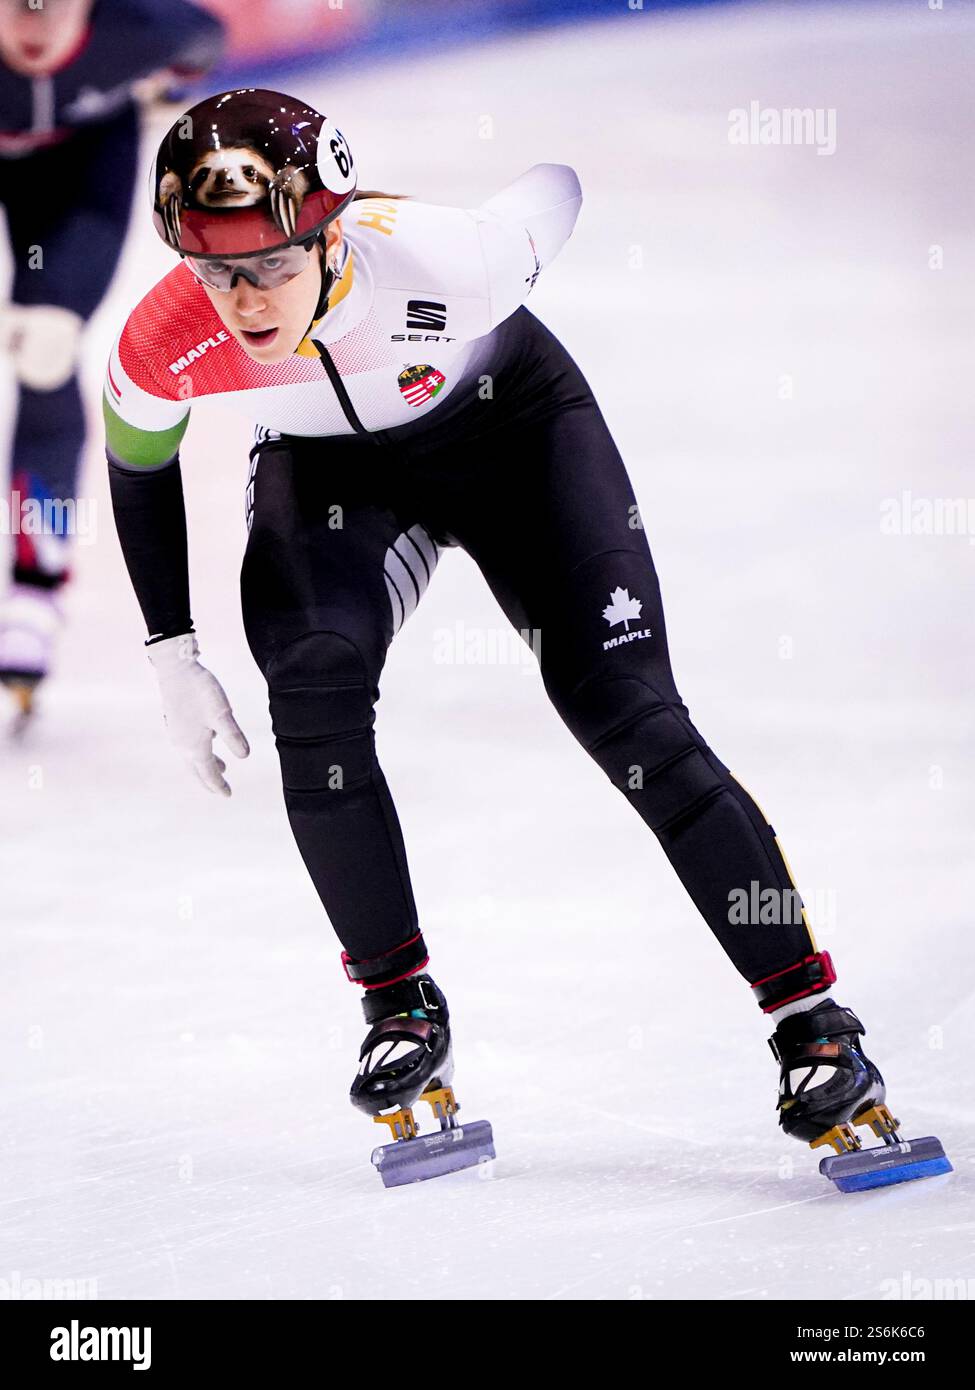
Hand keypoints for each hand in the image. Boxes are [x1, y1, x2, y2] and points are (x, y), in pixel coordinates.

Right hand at [147, 634, 248, 795]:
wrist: (175, 669)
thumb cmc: (200, 691)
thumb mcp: (223, 714)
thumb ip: (233, 736)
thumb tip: (244, 756)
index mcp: (195, 746)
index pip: (209, 773)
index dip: (218, 784)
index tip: (227, 795)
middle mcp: (183, 745)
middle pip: (197, 770)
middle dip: (209, 780)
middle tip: (220, 790)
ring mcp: (177, 734)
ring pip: (191, 758)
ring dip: (204, 766)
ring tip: (220, 768)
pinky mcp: (175, 723)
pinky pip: (187, 747)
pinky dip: (198, 753)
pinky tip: (206, 743)